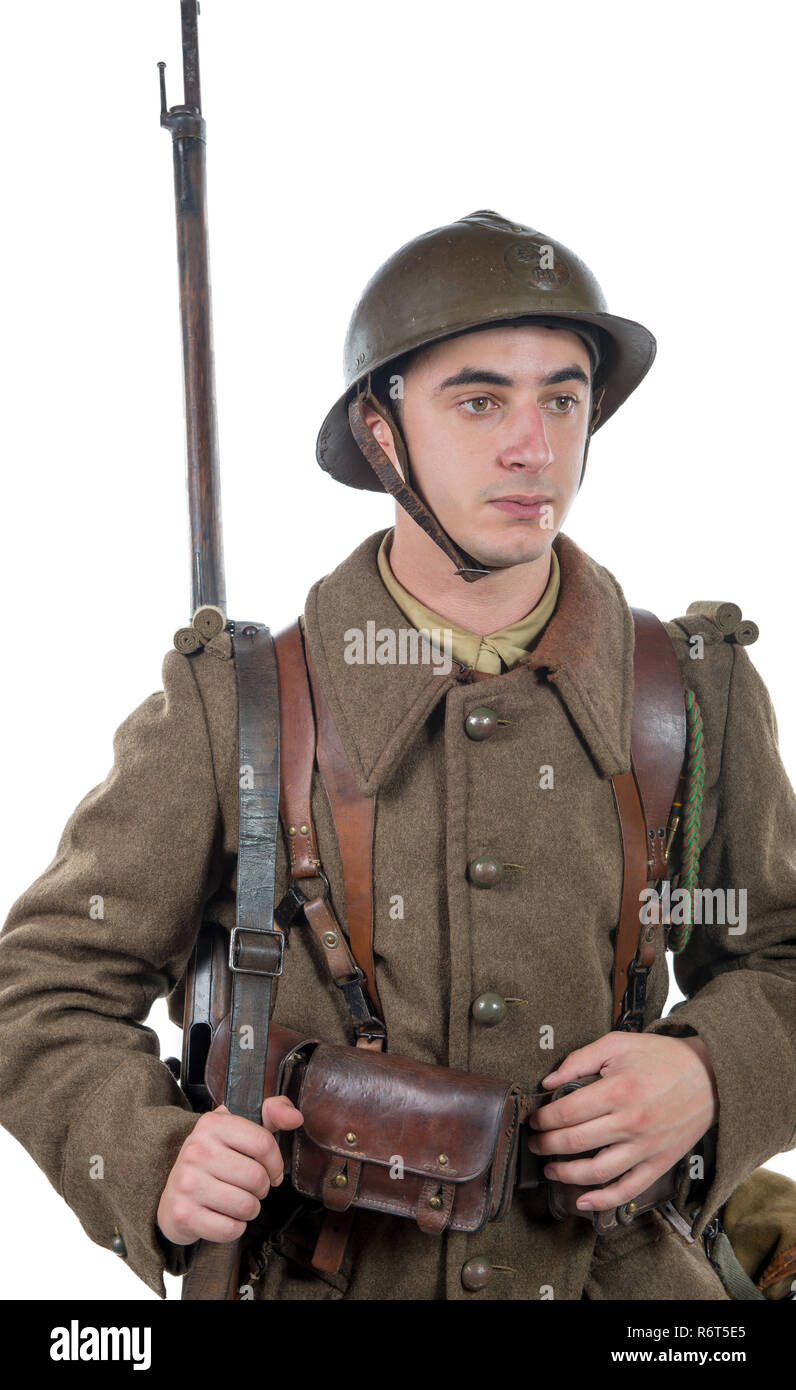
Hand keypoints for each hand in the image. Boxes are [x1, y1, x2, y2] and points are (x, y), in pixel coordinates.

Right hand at [157, 1095, 303, 1245]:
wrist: (172, 1193)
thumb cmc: (213, 1160)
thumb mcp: (238, 1129)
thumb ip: (271, 1114)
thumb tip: (296, 1117)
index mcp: (211, 1124)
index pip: (263, 1143)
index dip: (276, 1162)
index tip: (272, 1171)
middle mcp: (195, 1151)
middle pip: (256, 1177)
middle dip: (262, 1188)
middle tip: (252, 1189)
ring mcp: (187, 1183)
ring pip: (246, 1206)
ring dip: (250, 1209)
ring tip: (239, 1202)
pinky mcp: (183, 1214)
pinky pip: (230, 1229)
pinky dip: (234, 1228)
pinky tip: (224, 1216)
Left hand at [526, 1032, 717, 1211]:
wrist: (710, 1077)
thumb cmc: (662, 1057)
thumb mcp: (618, 1043)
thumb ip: (579, 1059)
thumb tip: (548, 1081)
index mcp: (618, 1090)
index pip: (567, 1112)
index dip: (543, 1119)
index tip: (534, 1120)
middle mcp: (631, 1122)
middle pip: (575, 1141)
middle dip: (547, 1144)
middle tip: (535, 1142)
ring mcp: (646, 1146)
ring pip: (597, 1171)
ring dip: (566, 1174)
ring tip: (551, 1169)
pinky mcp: (660, 1163)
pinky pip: (628, 1189)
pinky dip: (603, 1200)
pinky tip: (583, 1200)